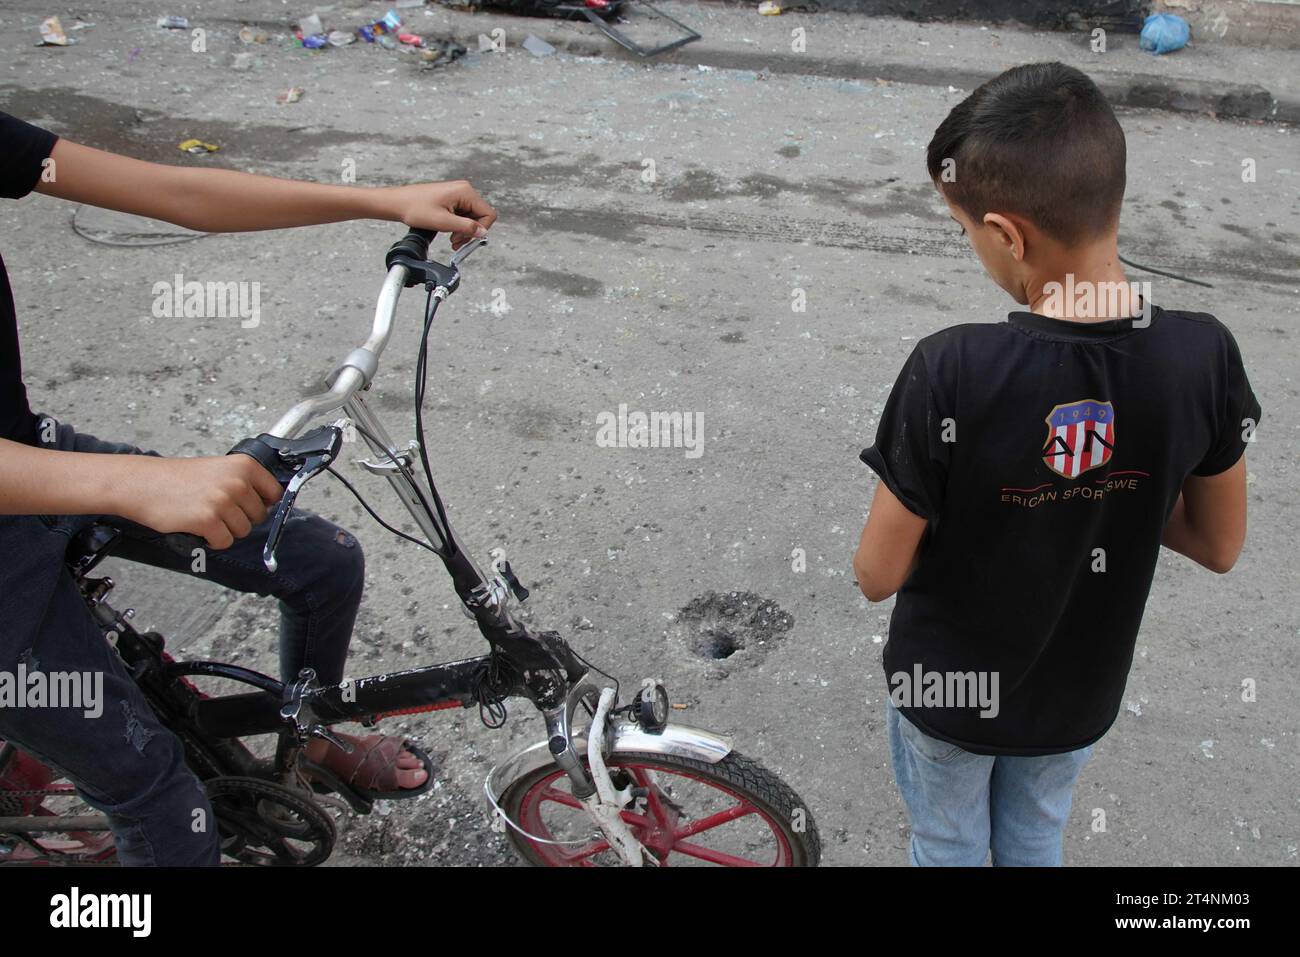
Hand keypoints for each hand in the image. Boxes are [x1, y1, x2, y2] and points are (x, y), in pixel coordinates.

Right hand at [116, 455, 284, 549]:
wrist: (142, 483)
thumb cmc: (176, 478)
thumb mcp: (218, 469)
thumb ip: (244, 482)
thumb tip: (270, 502)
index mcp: (244, 466)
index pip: (274, 493)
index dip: (262, 503)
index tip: (249, 505)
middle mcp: (237, 482)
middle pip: (259, 516)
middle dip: (240, 518)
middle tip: (215, 509)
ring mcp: (223, 502)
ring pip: (242, 531)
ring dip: (225, 530)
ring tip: (203, 515)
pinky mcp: (208, 521)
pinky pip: (224, 542)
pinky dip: (212, 541)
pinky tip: (198, 528)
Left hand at [383, 179, 496, 248]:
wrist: (397, 203)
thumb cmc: (415, 208)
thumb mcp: (443, 222)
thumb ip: (466, 227)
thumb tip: (482, 232)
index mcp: (465, 192)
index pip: (488, 214)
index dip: (481, 230)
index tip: (467, 239)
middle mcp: (464, 190)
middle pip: (480, 216)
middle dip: (470, 232)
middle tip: (455, 241)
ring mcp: (458, 194)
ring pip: (471, 218)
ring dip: (463, 231)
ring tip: (450, 238)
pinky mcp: (452, 199)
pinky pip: (463, 215)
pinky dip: (457, 226)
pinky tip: (447, 231)